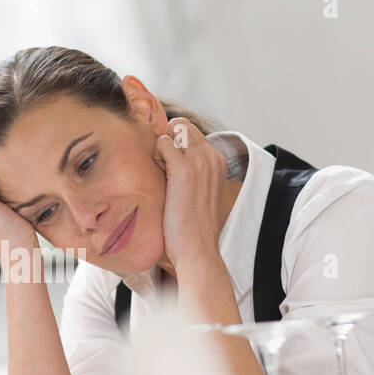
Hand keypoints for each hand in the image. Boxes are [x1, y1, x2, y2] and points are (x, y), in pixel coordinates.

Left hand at [151, 117, 226, 271]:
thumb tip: (171, 161)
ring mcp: (199, 161)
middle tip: (161, 167)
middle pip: (182, 126)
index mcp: (218, 161)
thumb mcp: (201, 192)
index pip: (192, 133)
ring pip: (173, 130)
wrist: (197, 249)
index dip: (176, 144)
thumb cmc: (193, 226)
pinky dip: (155, 155)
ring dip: (161, 147)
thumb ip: (194, 172)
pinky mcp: (183, 169)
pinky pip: (162, 143)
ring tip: (160, 174)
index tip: (169, 166)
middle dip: (168, 140)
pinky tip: (157, 177)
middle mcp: (212, 157)